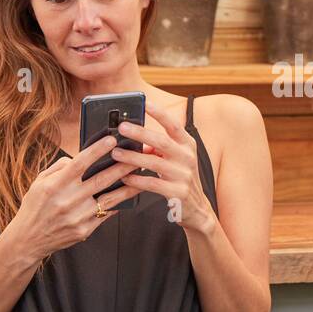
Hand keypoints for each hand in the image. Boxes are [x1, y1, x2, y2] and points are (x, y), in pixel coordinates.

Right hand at [8, 134, 137, 262]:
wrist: (28, 240)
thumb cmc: (34, 207)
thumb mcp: (39, 182)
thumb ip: (59, 167)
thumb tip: (80, 158)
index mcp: (55, 186)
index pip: (80, 163)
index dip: (97, 150)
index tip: (111, 140)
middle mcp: (68, 201)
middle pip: (101, 180)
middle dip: (121, 167)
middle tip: (136, 156)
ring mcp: (78, 217)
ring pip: (110, 199)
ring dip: (128, 187)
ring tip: (141, 176)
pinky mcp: (85, 230)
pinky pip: (106, 214)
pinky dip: (117, 204)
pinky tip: (128, 195)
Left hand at [111, 99, 215, 233]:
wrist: (197, 208)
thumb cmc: (180, 178)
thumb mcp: (175, 159)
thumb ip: (159, 148)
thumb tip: (134, 135)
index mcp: (188, 144)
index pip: (173, 125)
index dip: (160, 113)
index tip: (145, 103)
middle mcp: (188, 157)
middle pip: (162, 142)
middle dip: (140, 133)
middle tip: (121, 127)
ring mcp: (184, 175)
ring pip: (154, 163)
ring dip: (133, 158)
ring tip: (116, 153)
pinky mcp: (178, 193)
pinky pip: (153, 184)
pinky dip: (137, 180)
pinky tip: (124, 178)